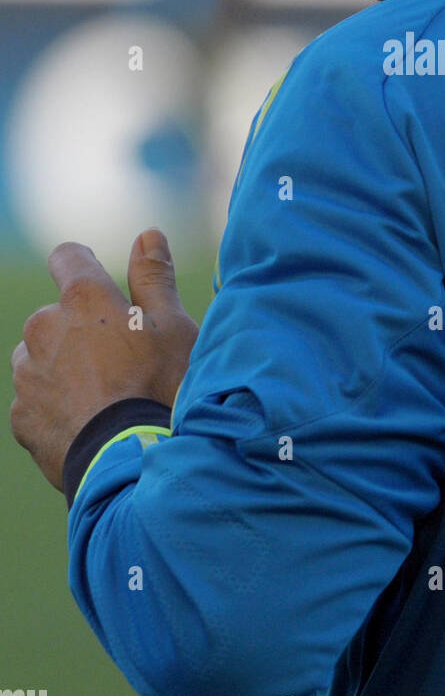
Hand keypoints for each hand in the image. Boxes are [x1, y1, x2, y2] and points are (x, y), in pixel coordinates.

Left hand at [10, 229, 198, 490]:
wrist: (129, 462)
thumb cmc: (159, 388)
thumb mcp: (173, 327)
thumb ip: (154, 277)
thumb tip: (148, 233)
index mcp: (84, 299)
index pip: (68, 257)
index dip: (85, 265)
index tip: (103, 286)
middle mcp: (44, 327)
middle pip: (57, 314)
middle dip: (81, 329)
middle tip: (121, 361)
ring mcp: (27, 374)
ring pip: (41, 357)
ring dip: (63, 366)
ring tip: (104, 396)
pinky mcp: (20, 416)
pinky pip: (36, 400)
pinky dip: (56, 405)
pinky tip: (89, 422)